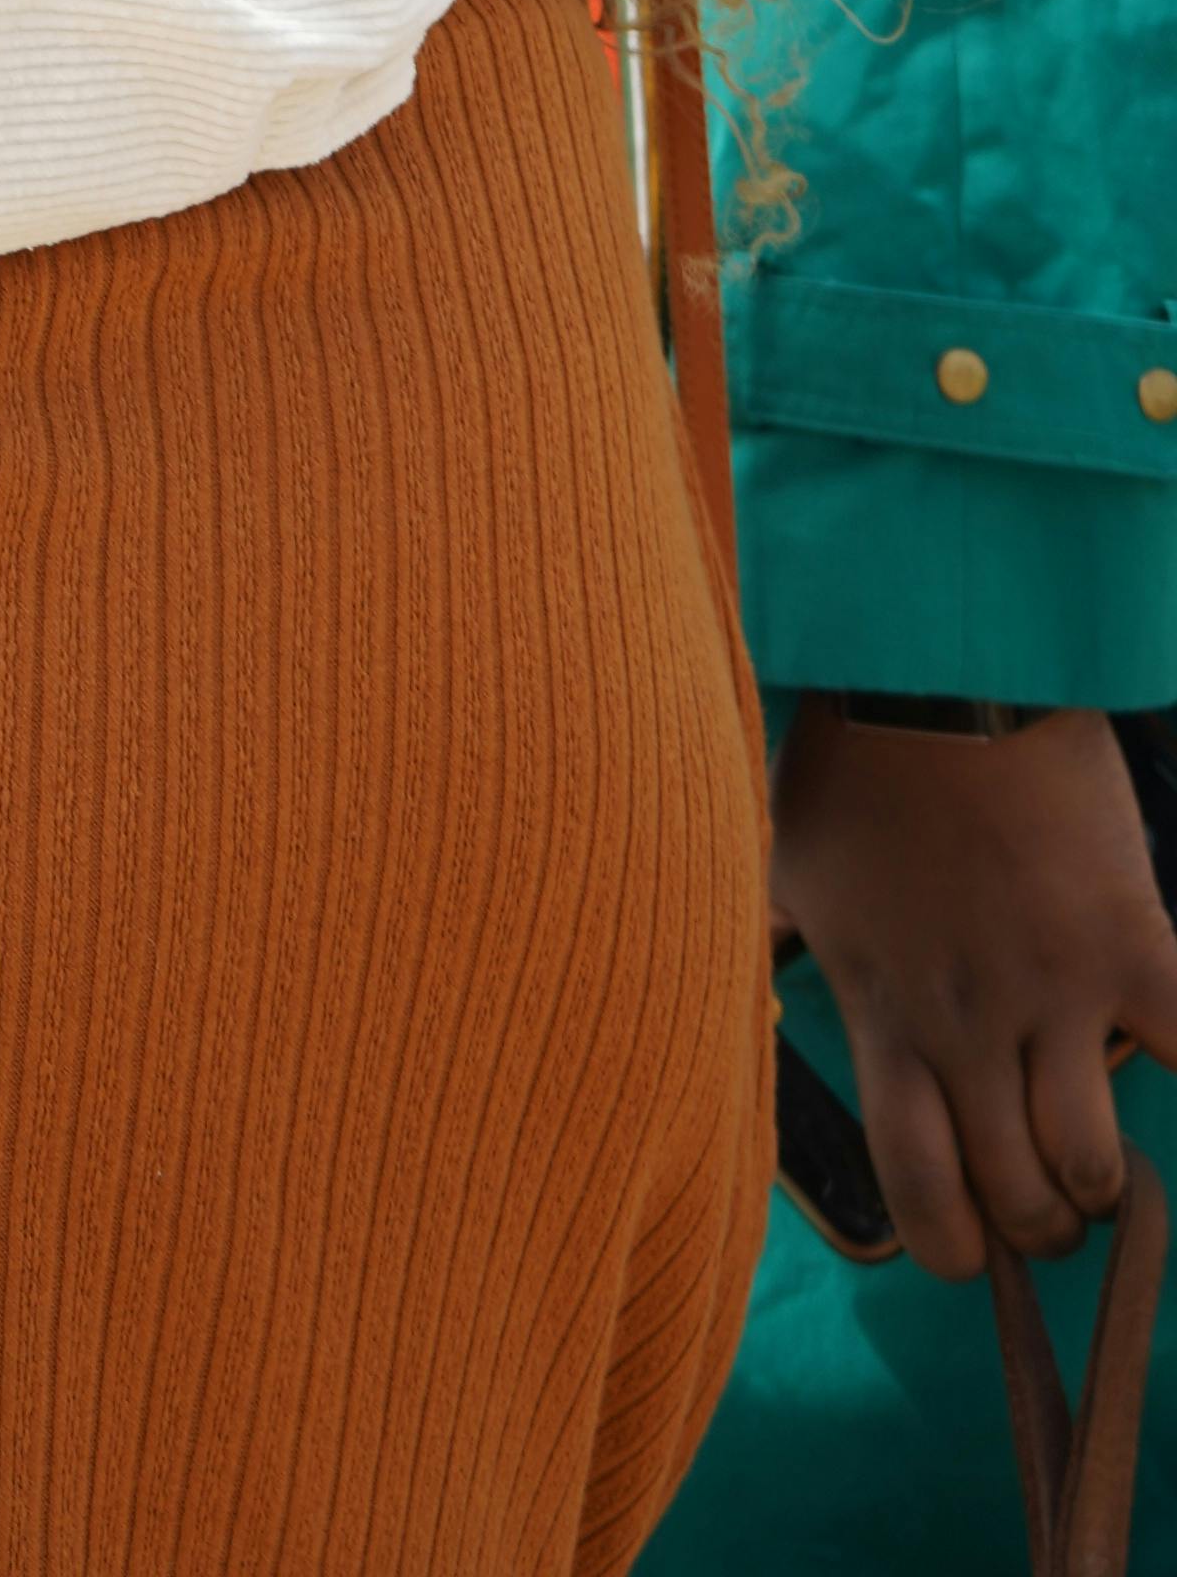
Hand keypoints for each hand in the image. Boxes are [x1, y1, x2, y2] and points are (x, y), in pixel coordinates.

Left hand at [773, 697, 1176, 1274]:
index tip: (969, 1249)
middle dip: (1036, 1225)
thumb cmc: (851, 757)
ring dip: (1100, 1182)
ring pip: (1094, 1163)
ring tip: (1097, 1162)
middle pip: (1017, 1197)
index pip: (922, 1191)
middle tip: (1044, 1205)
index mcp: (883, 1014)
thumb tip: (775, 971)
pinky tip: (1173, 1062)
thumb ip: (805, 945)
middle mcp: (968, 1025)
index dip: (953, 1246)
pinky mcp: (1132, 942)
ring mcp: (1055, 990)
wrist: (936, 662)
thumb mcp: (793, 868)